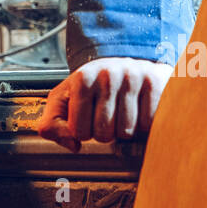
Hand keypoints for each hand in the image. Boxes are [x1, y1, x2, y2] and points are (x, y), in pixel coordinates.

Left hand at [36, 57, 173, 150]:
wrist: (125, 62)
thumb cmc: (92, 86)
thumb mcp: (64, 98)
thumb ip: (52, 124)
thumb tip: (72, 145)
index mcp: (82, 79)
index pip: (79, 131)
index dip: (83, 131)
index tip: (87, 118)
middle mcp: (107, 75)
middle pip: (103, 134)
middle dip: (104, 133)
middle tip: (106, 116)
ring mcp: (132, 77)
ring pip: (126, 132)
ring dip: (124, 131)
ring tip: (122, 113)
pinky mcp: (154, 83)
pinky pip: (148, 125)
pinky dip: (143, 126)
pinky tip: (138, 111)